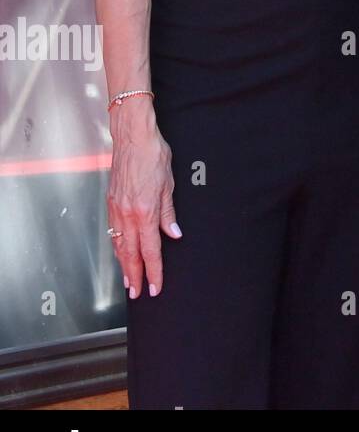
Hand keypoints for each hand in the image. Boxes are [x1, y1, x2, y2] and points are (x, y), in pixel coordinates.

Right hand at [106, 99, 180, 297]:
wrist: (132, 137)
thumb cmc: (153, 155)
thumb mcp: (169, 183)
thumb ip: (169, 213)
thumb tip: (174, 234)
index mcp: (145, 212)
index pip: (150, 250)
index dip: (153, 271)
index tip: (155, 287)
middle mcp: (128, 214)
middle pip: (131, 253)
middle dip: (134, 276)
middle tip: (136, 294)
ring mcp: (116, 209)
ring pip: (119, 245)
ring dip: (124, 264)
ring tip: (128, 280)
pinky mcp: (111, 202)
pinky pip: (113, 231)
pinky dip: (117, 246)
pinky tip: (120, 252)